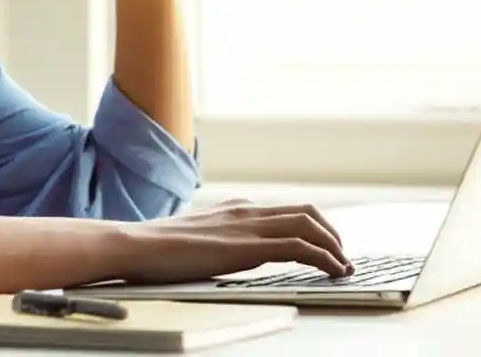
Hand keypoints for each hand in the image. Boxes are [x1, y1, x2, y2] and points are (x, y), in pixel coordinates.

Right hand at [111, 200, 353, 283]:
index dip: (313, 227)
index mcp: (235, 209)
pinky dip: (325, 258)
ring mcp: (248, 226)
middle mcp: (247, 211)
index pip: (285, 211)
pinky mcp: (248, 247)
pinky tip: (334, 272)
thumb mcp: (195, 239)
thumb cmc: (157, 249)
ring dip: (334, 246)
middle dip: (331, 234)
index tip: (324, 245)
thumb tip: (223, 252)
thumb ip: (216, 240)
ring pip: (309, 226)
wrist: (136, 246)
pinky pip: (300, 248)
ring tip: (343, 267)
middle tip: (341, 256)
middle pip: (306, 213)